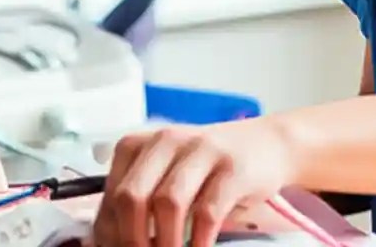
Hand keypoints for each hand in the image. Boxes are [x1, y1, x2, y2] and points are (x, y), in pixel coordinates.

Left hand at [92, 118, 294, 246]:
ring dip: (165, 243)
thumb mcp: (167, 174)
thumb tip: (109, 243)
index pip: (111, 195)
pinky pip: (208, 211)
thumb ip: (138, 201)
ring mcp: (201, 150)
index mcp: (139, 143)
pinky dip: (199, 241)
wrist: (266, 144)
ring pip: (168, 203)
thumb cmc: (207, 167)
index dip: (110, 234)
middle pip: (132, 197)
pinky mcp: (232, 166)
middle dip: (132, 240)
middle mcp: (166, 140)